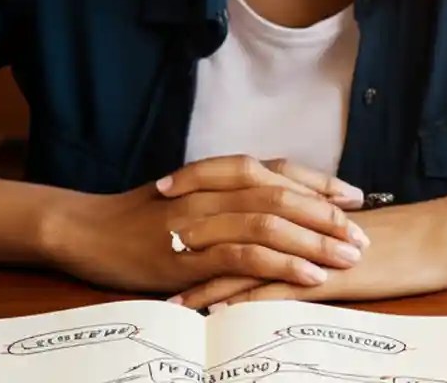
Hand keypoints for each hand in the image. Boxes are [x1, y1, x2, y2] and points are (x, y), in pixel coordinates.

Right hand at [43, 155, 370, 294]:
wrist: (83, 230)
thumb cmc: (132, 217)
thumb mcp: (180, 196)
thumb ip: (221, 195)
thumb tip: (267, 203)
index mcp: (210, 175)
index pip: (275, 170)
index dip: (317, 182)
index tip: (353, 196)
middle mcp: (209, 192)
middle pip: (280, 195)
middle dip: (327, 214)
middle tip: (362, 234)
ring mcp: (198, 223)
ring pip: (269, 224)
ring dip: (315, 241)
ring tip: (349, 257)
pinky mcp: (187, 256)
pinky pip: (244, 257)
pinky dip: (282, 265)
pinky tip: (310, 276)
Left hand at [172, 194, 446, 309]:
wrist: (442, 237)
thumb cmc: (400, 234)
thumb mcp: (344, 225)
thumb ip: (309, 224)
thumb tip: (280, 230)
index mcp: (298, 204)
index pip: (236, 195)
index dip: (196, 196)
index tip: (161, 201)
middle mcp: (297, 222)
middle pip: (229, 230)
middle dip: (185, 244)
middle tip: (145, 258)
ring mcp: (309, 249)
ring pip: (245, 263)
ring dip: (205, 284)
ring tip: (170, 302)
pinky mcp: (328, 277)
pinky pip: (278, 290)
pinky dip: (244, 301)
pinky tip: (217, 314)